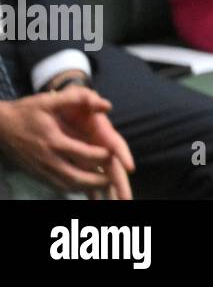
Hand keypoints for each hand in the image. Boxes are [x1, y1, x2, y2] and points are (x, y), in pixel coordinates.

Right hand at [0, 87, 134, 198]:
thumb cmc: (26, 112)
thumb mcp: (49, 101)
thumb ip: (78, 98)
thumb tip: (106, 104)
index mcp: (53, 141)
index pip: (82, 153)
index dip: (100, 156)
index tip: (113, 154)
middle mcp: (47, 159)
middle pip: (75, 177)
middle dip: (95, 180)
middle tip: (112, 179)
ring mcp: (40, 169)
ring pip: (66, 185)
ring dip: (85, 187)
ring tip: (103, 185)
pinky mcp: (36, 174)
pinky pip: (56, 186)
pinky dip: (72, 188)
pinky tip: (82, 186)